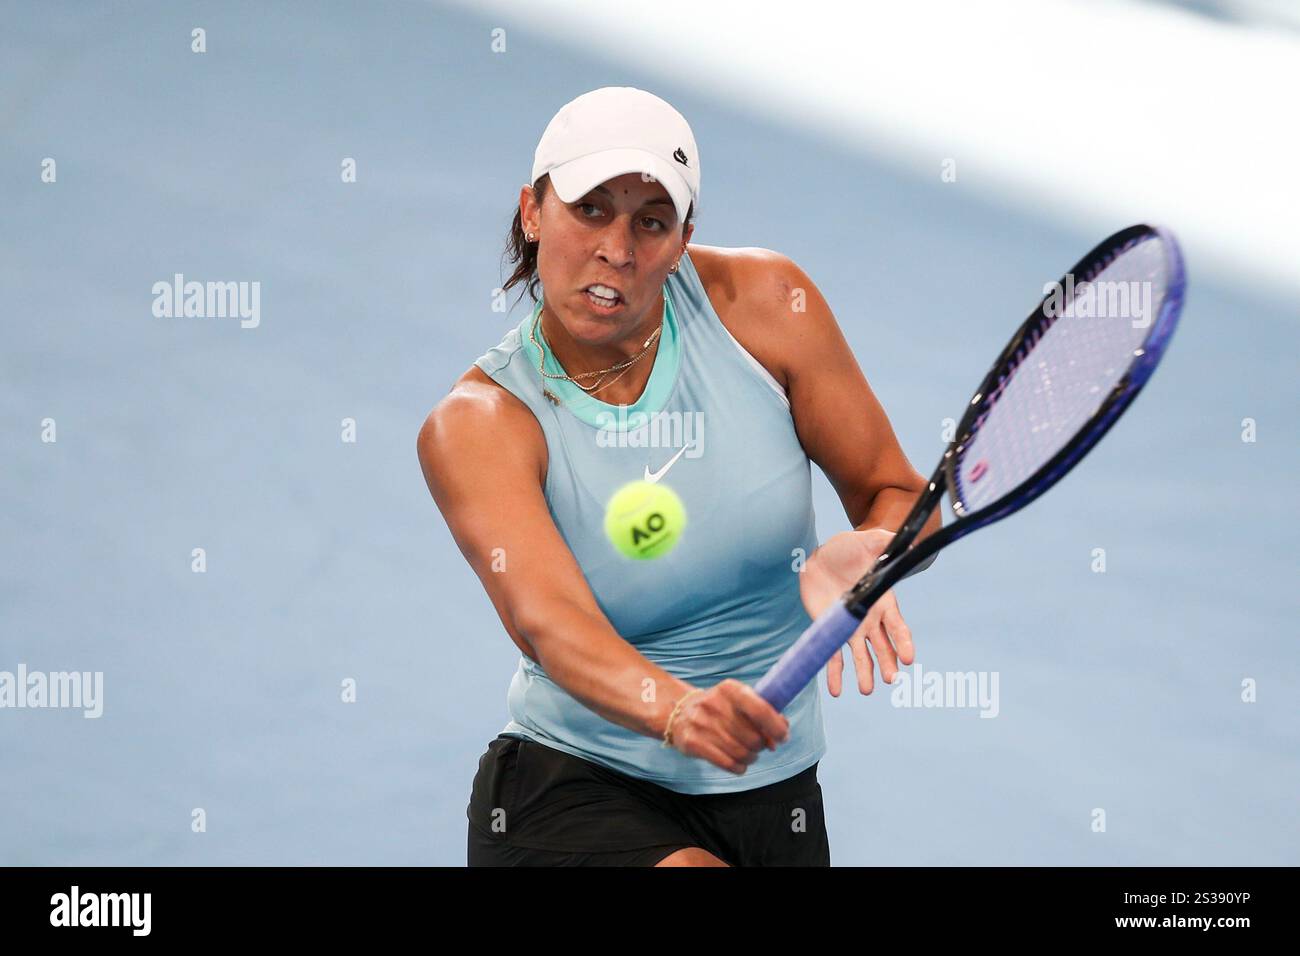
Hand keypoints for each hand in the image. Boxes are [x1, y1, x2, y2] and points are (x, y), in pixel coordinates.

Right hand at [665, 680, 789, 773]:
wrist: (679, 713)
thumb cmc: (719, 708)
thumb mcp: (738, 701)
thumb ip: (762, 714)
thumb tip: (780, 737)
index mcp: (729, 689)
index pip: (760, 710)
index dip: (776, 727)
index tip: (783, 737)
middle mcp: (714, 704)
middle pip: (753, 737)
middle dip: (761, 745)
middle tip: (758, 745)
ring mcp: (701, 724)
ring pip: (742, 753)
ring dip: (751, 757)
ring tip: (748, 753)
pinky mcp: (693, 743)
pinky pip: (728, 764)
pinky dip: (739, 767)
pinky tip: (738, 763)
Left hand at [799, 528, 914, 694]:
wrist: (822, 557)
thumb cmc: (848, 549)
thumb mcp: (867, 542)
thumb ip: (885, 542)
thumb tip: (909, 539)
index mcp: (883, 603)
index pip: (897, 626)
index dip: (903, 642)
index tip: (909, 658)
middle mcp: (869, 620)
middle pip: (882, 646)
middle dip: (887, 663)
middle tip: (892, 679)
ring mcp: (850, 628)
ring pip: (861, 656)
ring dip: (865, 673)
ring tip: (866, 690)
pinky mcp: (830, 631)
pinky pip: (834, 656)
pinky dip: (835, 673)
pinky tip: (837, 691)